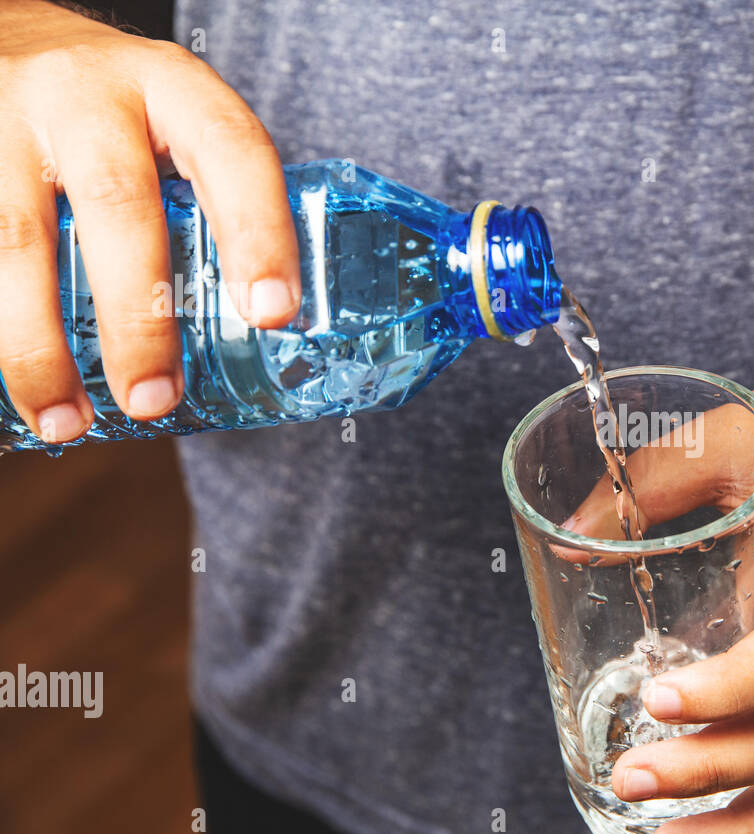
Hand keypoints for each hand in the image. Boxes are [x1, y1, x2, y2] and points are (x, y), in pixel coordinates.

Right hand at [0, 0, 298, 442]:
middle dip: (137, 315)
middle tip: (155, 400)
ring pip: (13, 239)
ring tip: (65, 422)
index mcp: (171, 87)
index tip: (272, 314)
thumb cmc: (116, 114)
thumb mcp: (173, 126)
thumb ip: (209, 204)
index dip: (257, 232)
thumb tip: (263, 335)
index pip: (232, 152)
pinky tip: (11, 389)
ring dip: (37, 346)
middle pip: (118, 204)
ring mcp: (3, 119)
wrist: (4, 36)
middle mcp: (85, 93)